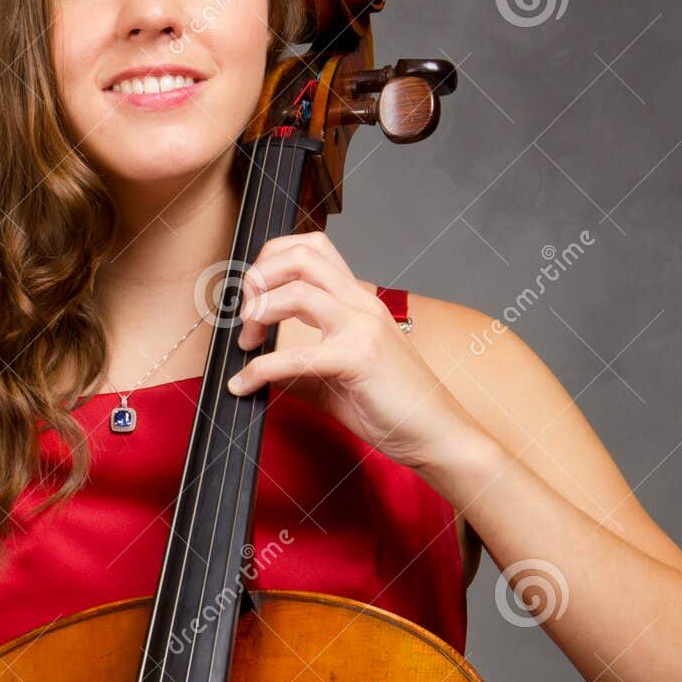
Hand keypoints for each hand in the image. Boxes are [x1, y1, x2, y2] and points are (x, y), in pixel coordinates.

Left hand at [226, 232, 483, 475]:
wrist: (436, 433)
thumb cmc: (391, 405)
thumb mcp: (333, 375)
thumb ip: (296, 365)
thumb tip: (252, 369)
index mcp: (357, 300)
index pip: (310, 248)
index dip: (269, 264)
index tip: (252, 301)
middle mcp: (361, 303)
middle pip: (299, 254)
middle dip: (258, 279)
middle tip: (246, 318)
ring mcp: (362, 327)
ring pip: (298, 290)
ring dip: (259, 312)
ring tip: (248, 343)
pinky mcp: (359, 359)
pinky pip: (295, 353)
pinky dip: (260, 368)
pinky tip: (245, 385)